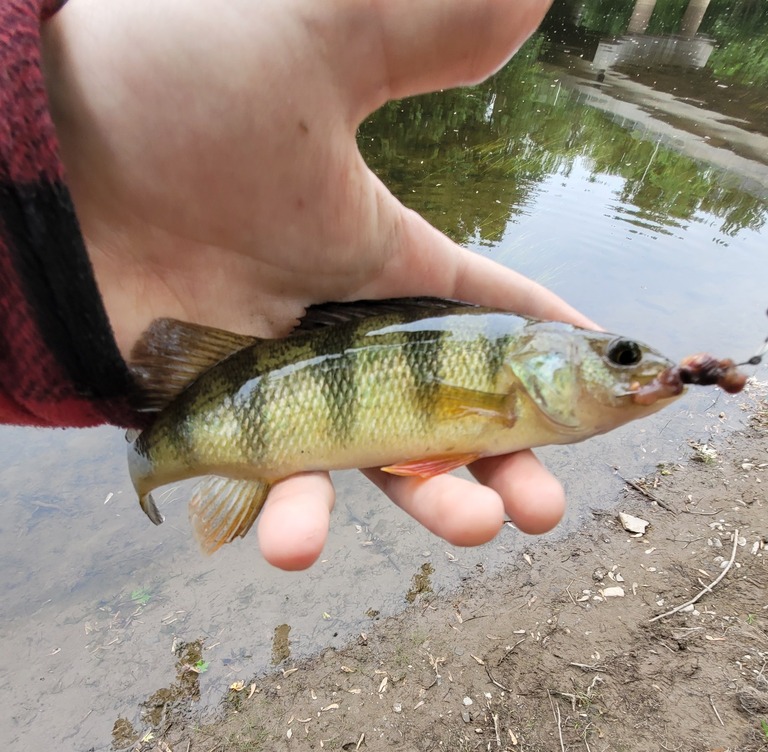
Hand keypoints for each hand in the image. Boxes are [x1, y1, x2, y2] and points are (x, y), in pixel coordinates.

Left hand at [43, 0, 592, 568]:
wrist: (43, 155)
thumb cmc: (175, 89)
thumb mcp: (317, 47)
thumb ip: (423, 31)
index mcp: (383, 258)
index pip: (491, 310)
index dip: (553, 351)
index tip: (613, 392)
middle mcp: (339, 330)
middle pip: (450, 416)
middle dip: (507, 465)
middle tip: (543, 507)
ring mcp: (278, 387)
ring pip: (369, 470)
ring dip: (425, 507)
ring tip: (466, 529)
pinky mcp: (216, 428)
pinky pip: (268, 488)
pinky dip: (289, 518)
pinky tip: (295, 538)